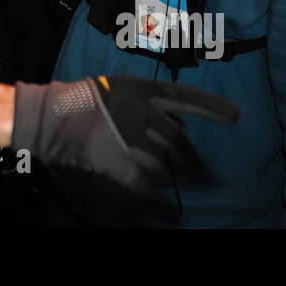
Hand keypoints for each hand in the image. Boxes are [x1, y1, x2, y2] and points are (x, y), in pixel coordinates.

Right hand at [12, 75, 239, 197]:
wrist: (49, 119)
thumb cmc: (84, 102)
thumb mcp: (120, 91)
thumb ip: (150, 106)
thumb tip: (180, 126)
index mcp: (140, 90)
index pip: (184, 97)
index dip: (211, 107)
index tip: (236, 115)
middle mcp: (139, 113)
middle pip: (178, 140)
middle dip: (192, 158)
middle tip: (198, 170)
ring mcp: (129, 138)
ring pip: (165, 164)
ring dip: (168, 175)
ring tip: (165, 178)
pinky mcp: (119, 162)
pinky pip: (147, 184)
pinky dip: (152, 192)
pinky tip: (153, 195)